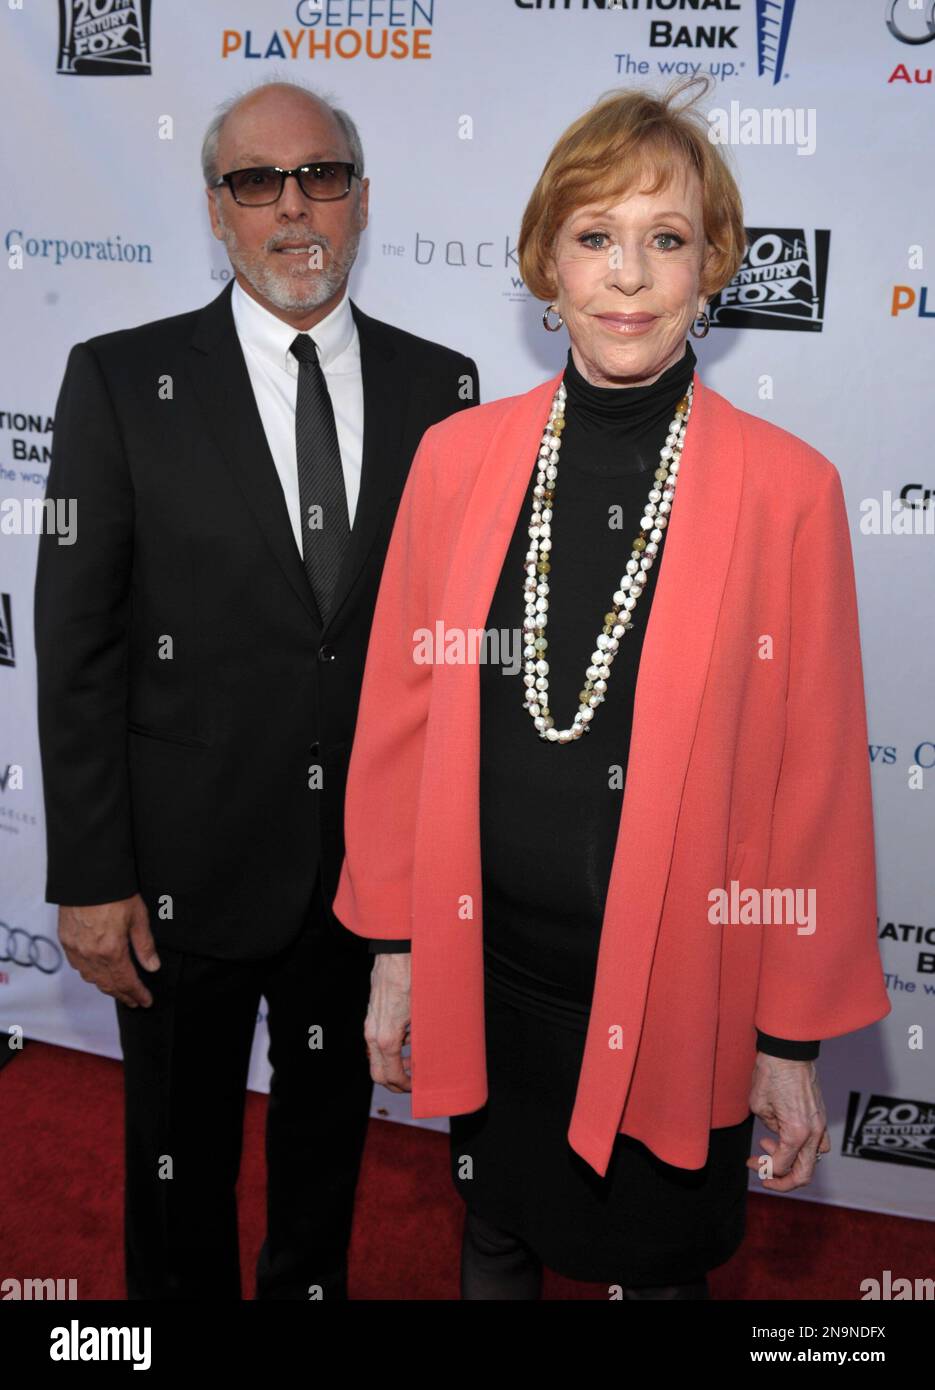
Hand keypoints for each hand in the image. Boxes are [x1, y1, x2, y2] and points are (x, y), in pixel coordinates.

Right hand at [58, 894, 159, 1008]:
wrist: (88, 876)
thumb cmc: (115, 893)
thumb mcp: (138, 917)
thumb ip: (145, 945)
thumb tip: (152, 966)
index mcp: (111, 951)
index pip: (126, 981)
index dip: (137, 993)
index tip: (146, 1001)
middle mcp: (91, 955)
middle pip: (108, 984)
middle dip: (123, 994)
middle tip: (134, 1001)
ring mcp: (76, 949)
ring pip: (91, 978)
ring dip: (106, 987)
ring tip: (119, 991)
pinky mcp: (66, 941)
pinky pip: (78, 966)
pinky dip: (90, 975)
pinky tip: (97, 975)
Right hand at [364, 952, 411, 1092]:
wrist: (397, 953)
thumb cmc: (414, 980)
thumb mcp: (424, 1014)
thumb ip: (424, 1040)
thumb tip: (433, 1057)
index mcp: (386, 1038)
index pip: (392, 1076)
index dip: (407, 1086)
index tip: (419, 1087)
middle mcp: (373, 1033)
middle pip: (378, 1073)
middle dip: (396, 1083)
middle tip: (414, 1082)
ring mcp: (370, 1024)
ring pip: (376, 1057)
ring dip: (393, 1065)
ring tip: (414, 1061)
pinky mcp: (372, 1015)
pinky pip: (376, 1041)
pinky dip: (390, 1049)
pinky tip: (408, 1040)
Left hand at [746, 1052, 830, 1189]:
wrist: (789, 1051)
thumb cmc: (771, 1073)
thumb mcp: (759, 1106)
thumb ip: (769, 1129)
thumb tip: (775, 1135)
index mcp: (797, 1133)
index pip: (781, 1165)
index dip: (763, 1168)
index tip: (750, 1162)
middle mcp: (813, 1132)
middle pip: (804, 1174)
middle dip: (782, 1181)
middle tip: (764, 1176)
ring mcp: (821, 1125)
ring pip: (812, 1160)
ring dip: (791, 1162)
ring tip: (768, 1145)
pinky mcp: (821, 1117)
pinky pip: (817, 1144)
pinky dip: (802, 1148)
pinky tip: (783, 1136)